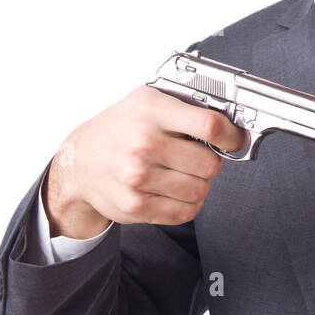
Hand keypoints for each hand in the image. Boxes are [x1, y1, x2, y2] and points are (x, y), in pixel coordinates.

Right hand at [44, 85, 248, 238]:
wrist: (79, 161)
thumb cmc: (120, 128)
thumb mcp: (148, 101)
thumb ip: (187, 107)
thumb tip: (231, 124)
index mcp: (151, 111)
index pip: (209, 125)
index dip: (232, 136)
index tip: (235, 140)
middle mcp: (143, 144)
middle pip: (209, 164)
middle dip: (211, 162)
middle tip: (197, 157)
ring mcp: (137, 177)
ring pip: (200, 190)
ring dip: (199, 184)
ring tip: (182, 173)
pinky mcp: (135, 205)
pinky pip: (184, 213)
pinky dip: (187, 204)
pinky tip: (175, 190)